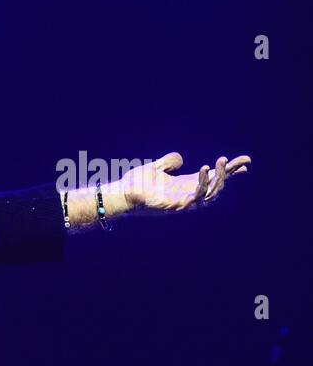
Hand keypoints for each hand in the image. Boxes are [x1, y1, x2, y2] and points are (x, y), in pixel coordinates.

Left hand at [115, 151, 250, 213]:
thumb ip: (168, 162)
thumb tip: (181, 159)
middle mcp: (187, 194)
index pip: (213, 177)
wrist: (120, 194)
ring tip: (219, 162)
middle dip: (228, 174)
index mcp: (186, 185)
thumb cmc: (136, 184)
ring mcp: (182, 202)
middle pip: (216, 186)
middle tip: (231, 160)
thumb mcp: (155, 169)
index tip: (246, 162)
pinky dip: (201, 185)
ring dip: (217, 179)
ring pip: (209, 194)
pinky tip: (203, 171)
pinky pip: (194, 198)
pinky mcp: (175, 206)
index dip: (230, 171)